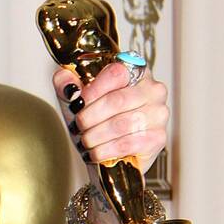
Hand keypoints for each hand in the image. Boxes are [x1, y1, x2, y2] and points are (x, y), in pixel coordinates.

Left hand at [51, 61, 168, 174]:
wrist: (106, 152)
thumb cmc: (95, 120)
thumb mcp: (75, 96)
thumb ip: (65, 81)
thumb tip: (70, 87)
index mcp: (135, 71)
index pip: (116, 73)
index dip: (93, 90)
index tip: (78, 103)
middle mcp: (152, 89)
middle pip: (118, 100)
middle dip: (90, 117)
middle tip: (78, 126)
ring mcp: (158, 114)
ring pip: (121, 124)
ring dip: (95, 136)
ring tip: (85, 141)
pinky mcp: (157, 138)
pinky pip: (128, 143)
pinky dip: (105, 150)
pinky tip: (95, 152)